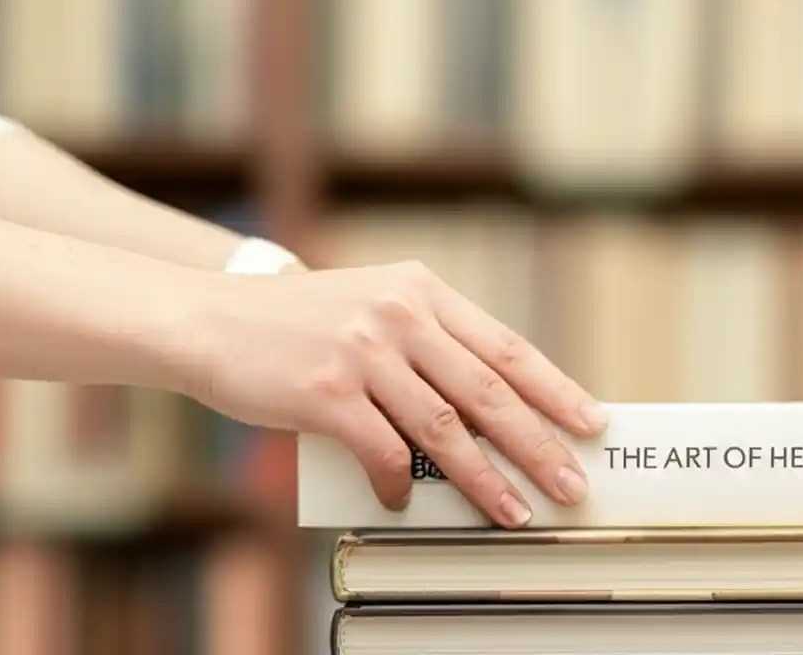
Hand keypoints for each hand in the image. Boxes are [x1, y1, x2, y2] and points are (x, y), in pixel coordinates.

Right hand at [177, 260, 606, 527]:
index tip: (591, 421)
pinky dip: (400, 483)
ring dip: (485, 479)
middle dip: (539, 445)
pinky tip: (404, 502)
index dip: (555, 389)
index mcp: (422, 291)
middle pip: (490, 392)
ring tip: (514, 512)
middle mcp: (400, 315)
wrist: (212, 320)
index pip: (507, 347)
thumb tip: (492, 415)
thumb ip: (430, 346)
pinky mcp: (326, 392)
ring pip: (446, 428)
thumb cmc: (303, 325)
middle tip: (571, 482)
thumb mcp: (373, 309)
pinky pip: (382, 451)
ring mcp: (363, 352)